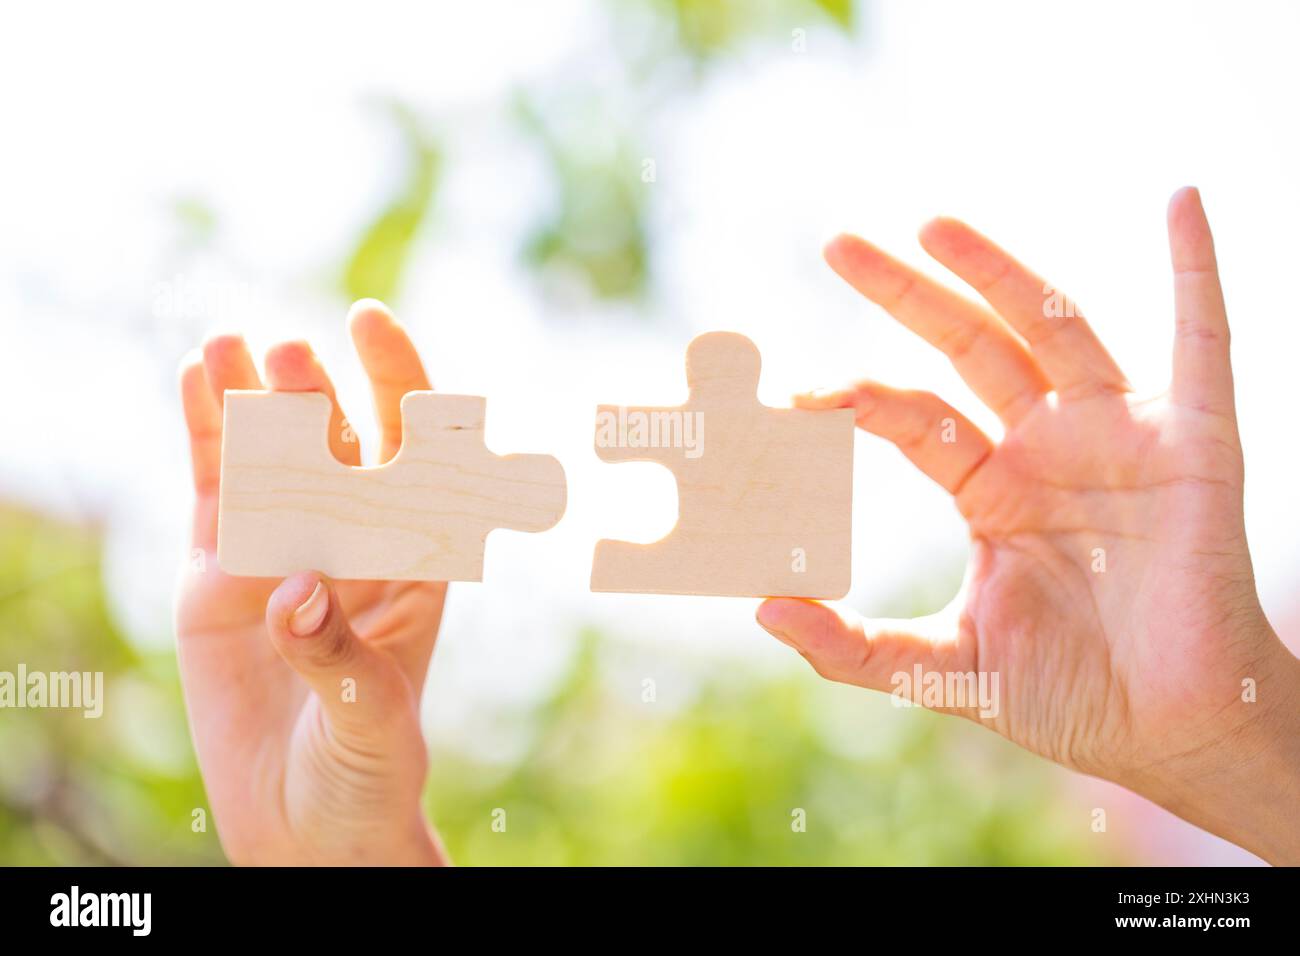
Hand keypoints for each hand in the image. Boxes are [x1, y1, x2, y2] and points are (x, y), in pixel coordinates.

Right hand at [176, 300, 448, 865]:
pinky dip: (204, 433)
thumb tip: (296, 587)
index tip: (372, 328)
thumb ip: (336, 655)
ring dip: (253, 402)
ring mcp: (286, 547)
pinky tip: (197, 376)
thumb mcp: (368, 718)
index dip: (403, 386)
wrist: (307, 819)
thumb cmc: (366, 770)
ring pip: (272, 457)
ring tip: (229, 344)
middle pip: (339, 450)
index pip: (419, 458)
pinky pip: (216, 488)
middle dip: (319, 402)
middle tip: (292, 358)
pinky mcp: (223, 569)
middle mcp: (354, 539)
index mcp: (415, 561)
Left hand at [757, 188, 1299, 863]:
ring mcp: (1119, 437)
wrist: (1171, 735)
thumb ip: (853, 647)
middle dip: (906, 294)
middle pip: (968, 346)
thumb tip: (759, 606)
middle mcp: (1049, 447)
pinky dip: (1196, 271)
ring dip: (999, 271)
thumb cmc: (1068, 697)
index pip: (911, 417)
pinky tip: (1180, 205)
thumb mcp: (945, 670)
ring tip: (931, 225)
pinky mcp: (1195, 444)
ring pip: (1053, 328)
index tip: (789, 397)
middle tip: (837, 244)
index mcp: (993, 489)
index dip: (854, 400)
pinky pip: (1203, 341)